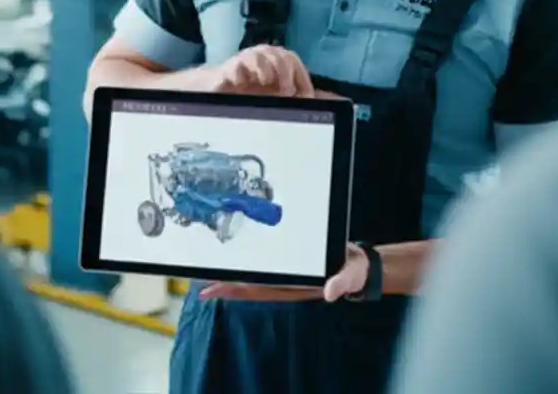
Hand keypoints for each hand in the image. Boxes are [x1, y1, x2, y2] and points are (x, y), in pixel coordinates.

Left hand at [196, 243, 369, 302]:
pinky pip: (263, 271)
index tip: (210, 290)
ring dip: (232, 279)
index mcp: (294, 287)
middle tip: (199, 284)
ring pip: (253, 280)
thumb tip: (330, 293)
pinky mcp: (289, 268)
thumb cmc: (351, 270)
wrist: (358, 265)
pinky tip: (236, 264)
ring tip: (209, 276)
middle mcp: (285, 284)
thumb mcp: (349, 275)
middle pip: (249, 287)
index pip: (258, 289)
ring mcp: (285, 278)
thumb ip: (340, 283)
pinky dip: (247, 268)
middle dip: (225, 286)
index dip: (234, 289)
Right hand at [208, 45, 313, 97]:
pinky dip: (241, 76)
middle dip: (285, 74)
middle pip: (279, 56)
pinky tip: (242, 84)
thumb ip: (291, 95)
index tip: (304, 95)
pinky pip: (236, 68)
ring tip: (265, 82)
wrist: (218, 87)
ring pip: (258, 57)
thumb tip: (311, 101)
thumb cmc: (250, 89)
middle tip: (285, 92)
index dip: (301, 77)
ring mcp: (244, 60)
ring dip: (265, 70)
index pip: (292, 60)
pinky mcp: (228, 69)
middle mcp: (261, 55)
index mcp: (275, 58)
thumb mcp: (275, 93)